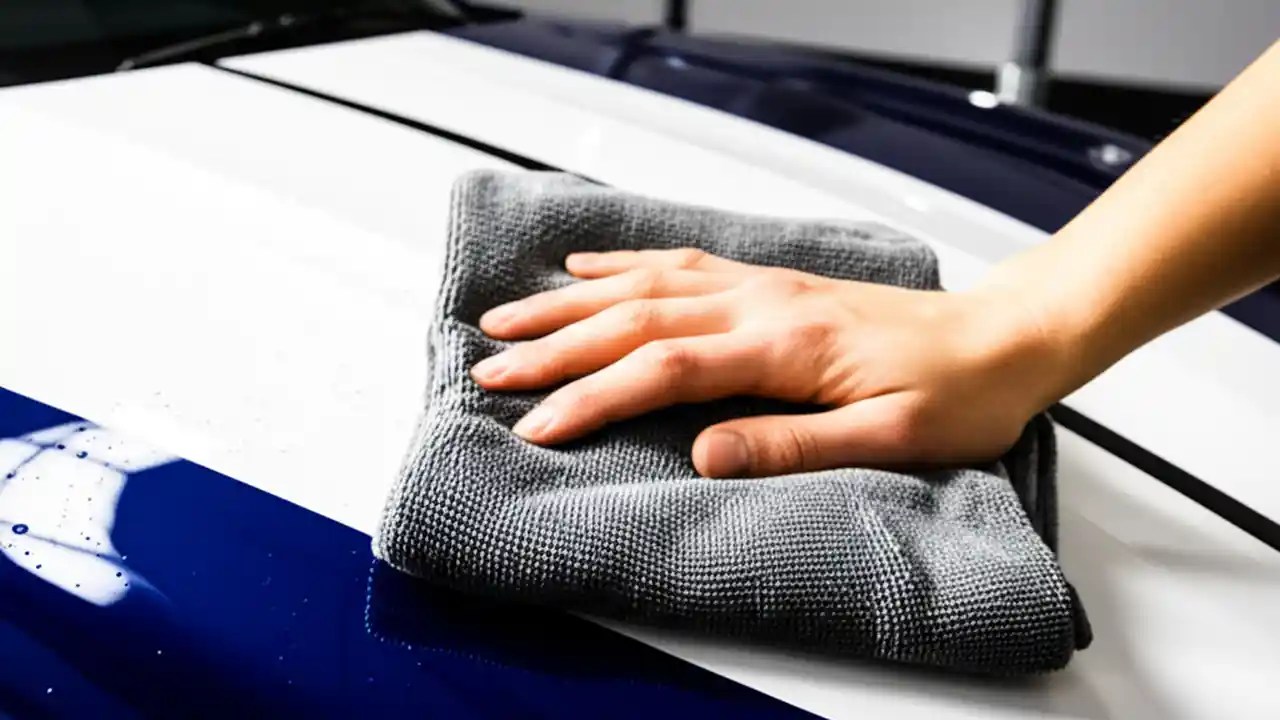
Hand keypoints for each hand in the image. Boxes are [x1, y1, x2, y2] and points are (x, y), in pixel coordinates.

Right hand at [471, 248, 1064, 477]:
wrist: (1007, 337)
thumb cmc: (959, 393)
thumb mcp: (890, 439)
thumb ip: (793, 444)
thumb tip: (704, 455)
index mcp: (785, 345)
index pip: (663, 368)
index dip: (592, 395)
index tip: (537, 423)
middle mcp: (762, 303)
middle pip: (635, 319)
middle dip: (555, 347)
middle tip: (489, 370)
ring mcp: (763, 287)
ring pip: (646, 285)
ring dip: (572, 303)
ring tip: (510, 318)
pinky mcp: (771, 284)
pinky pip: (681, 264)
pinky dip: (625, 265)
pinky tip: (589, 268)